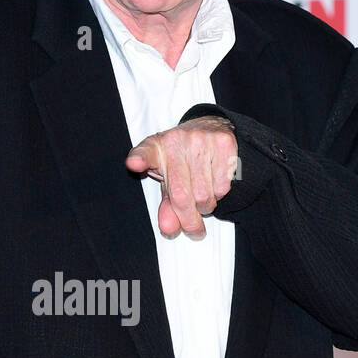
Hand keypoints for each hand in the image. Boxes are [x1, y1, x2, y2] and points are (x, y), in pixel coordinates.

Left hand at [125, 114, 238, 238]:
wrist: (208, 128)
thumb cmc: (180, 160)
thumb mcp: (167, 179)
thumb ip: (166, 205)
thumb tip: (169, 229)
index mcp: (155, 148)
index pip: (144, 153)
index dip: (139, 160)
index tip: (134, 164)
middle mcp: (176, 140)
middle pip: (182, 196)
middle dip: (189, 220)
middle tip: (193, 227)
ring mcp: (201, 140)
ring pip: (205, 195)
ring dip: (205, 206)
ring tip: (202, 197)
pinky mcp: (224, 143)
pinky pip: (223, 186)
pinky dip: (219, 194)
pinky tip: (214, 183)